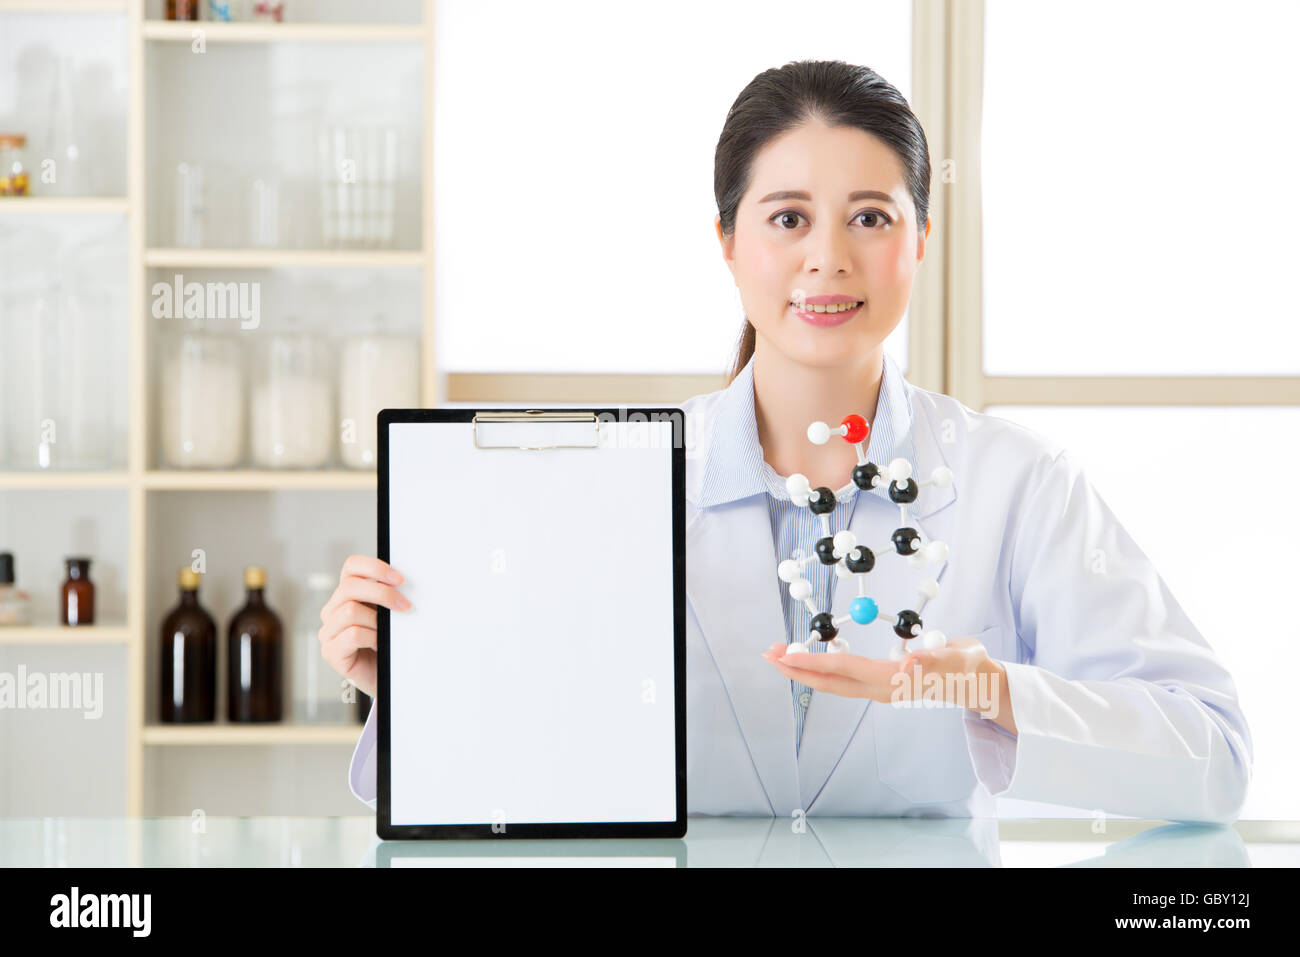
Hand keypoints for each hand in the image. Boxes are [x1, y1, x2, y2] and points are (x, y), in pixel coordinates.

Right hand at [318, 554, 410, 699]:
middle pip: (349, 587)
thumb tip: (404, 582)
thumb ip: (388, 597)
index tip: (400, 579)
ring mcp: (328, 632)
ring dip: (376, 621)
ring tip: (387, 634)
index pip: (351, 566)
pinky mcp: (330, 652)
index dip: (374, 567)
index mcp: (346, 595)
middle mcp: (332, 610)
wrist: (386, 679)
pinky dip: (372, 638)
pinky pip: (352, 634)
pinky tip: (379, 646)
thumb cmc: (388, 645)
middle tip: (405, 606)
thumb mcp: (389, 615)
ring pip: (350, 610)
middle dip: (382, 593)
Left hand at [761, 636, 1015, 732]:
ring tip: (778, 655)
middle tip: (767, 654)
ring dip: (804, 671)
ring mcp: (879, 691)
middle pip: (830, 681)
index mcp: (893, 681)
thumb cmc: (970, 666)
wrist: (979, 685)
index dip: (814, 662)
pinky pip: (844, 681)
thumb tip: (911, 663)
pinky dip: (822, 670)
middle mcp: (881, 690)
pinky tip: (807, 662)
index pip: (845, 669)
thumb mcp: (959, 658)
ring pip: (834, 683)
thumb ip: (936, 659)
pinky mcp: (881, 688)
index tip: (788, 656)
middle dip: (797, 670)